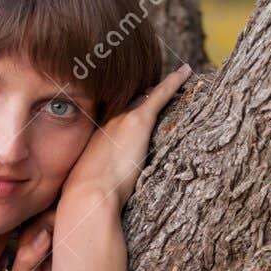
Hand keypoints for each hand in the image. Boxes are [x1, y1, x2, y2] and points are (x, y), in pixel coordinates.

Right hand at [56, 63, 192, 219]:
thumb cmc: (85, 198)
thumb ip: (90, 183)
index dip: (123, 110)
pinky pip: (160, 94)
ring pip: (144, 95)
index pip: (113, 116)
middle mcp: (107, 122)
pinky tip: (186, 71)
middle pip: (128, 101)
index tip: (131, 108)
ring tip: (176, 79)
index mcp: (95, 137)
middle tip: (154, 89)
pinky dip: (173, 82)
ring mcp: (122, 118)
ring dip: (158, 88)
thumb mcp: (84, 186)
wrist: (88, 195)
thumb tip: (89, 196)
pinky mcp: (139, 120)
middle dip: (140, 95)